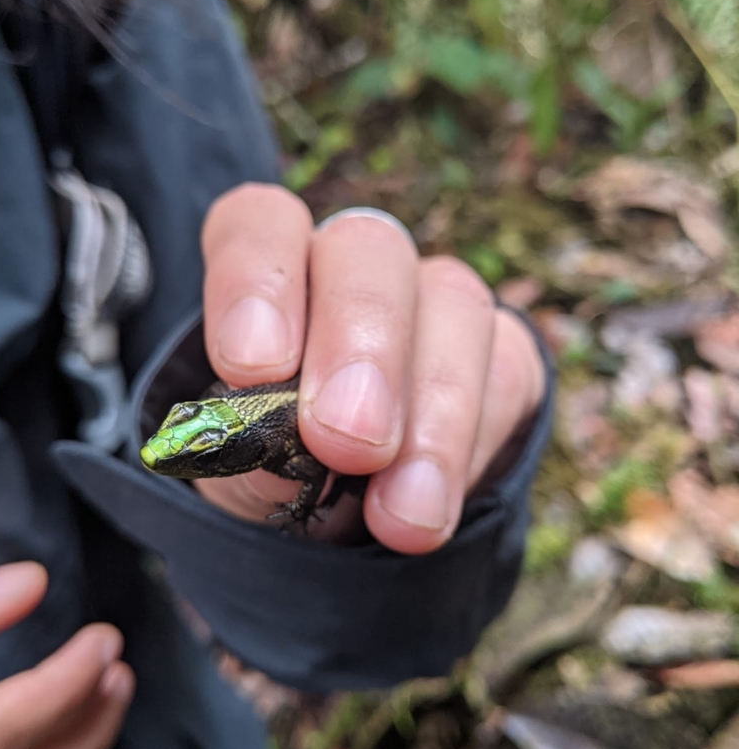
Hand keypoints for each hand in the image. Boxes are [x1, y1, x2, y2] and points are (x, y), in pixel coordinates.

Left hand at [196, 185, 545, 553]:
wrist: (346, 522)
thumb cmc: (274, 474)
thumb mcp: (242, 472)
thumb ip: (251, 454)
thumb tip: (282, 456)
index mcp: (270, 273)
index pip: (259, 226)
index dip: (255, 281)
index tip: (253, 366)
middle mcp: (353, 266)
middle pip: (368, 249)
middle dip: (362, 344)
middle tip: (346, 442)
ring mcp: (434, 300)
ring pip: (453, 303)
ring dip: (432, 413)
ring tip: (400, 514)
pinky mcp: (500, 352)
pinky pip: (507, 374)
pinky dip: (472, 449)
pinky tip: (435, 506)